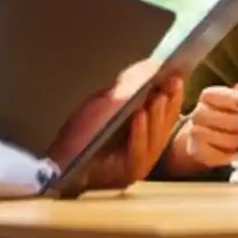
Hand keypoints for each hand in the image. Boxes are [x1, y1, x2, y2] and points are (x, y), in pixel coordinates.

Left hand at [48, 59, 184, 190]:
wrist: (59, 161)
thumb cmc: (82, 132)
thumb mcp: (106, 101)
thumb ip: (130, 85)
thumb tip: (153, 64)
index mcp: (146, 129)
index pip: (167, 110)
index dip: (174, 93)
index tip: (178, 73)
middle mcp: (148, 146)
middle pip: (166, 124)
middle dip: (170, 102)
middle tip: (173, 81)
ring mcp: (141, 161)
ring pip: (156, 138)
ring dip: (158, 116)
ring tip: (158, 97)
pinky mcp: (129, 172)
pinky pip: (138, 152)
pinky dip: (140, 134)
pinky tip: (139, 116)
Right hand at [164, 79, 237, 174]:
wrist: (205, 134)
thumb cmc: (225, 114)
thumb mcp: (234, 98)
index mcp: (208, 96)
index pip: (226, 97)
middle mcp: (199, 113)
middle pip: (229, 120)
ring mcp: (195, 133)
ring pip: (226, 139)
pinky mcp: (197, 151)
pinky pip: (220, 156)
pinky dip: (230, 155)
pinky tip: (234, 150)